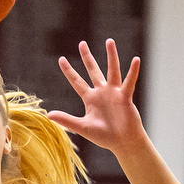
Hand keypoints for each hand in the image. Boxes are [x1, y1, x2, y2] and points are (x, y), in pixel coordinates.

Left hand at [47, 39, 145, 154]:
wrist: (122, 143)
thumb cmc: (104, 136)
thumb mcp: (82, 127)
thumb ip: (66, 120)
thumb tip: (48, 115)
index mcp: (90, 99)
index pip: (77, 81)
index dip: (69, 71)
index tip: (61, 59)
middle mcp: (101, 92)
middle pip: (93, 70)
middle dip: (87, 57)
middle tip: (82, 43)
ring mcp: (114, 93)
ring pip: (112, 70)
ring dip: (111, 56)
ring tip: (109, 41)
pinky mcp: (125, 97)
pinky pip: (129, 82)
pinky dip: (132, 72)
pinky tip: (135, 60)